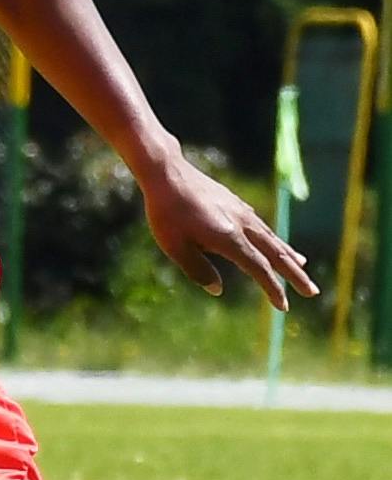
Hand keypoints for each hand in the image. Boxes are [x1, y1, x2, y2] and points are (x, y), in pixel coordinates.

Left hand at [138, 148, 318, 308]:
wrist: (166, 172)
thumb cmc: (166, 212)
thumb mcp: (175, 247)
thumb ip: (198, 270)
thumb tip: (218, 290)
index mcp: (229, 238)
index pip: (259, 268)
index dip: (273, 288)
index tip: (284, 307)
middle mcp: (242, 224)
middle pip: (276, 253)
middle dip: (295, 273)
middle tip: (312, 291)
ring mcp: (240, 211)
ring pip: (271, 237)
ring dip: (288, 254)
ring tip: (302, 264)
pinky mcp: (235, 203)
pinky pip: (261, 225)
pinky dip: (273, 237)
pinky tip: (274, 241)